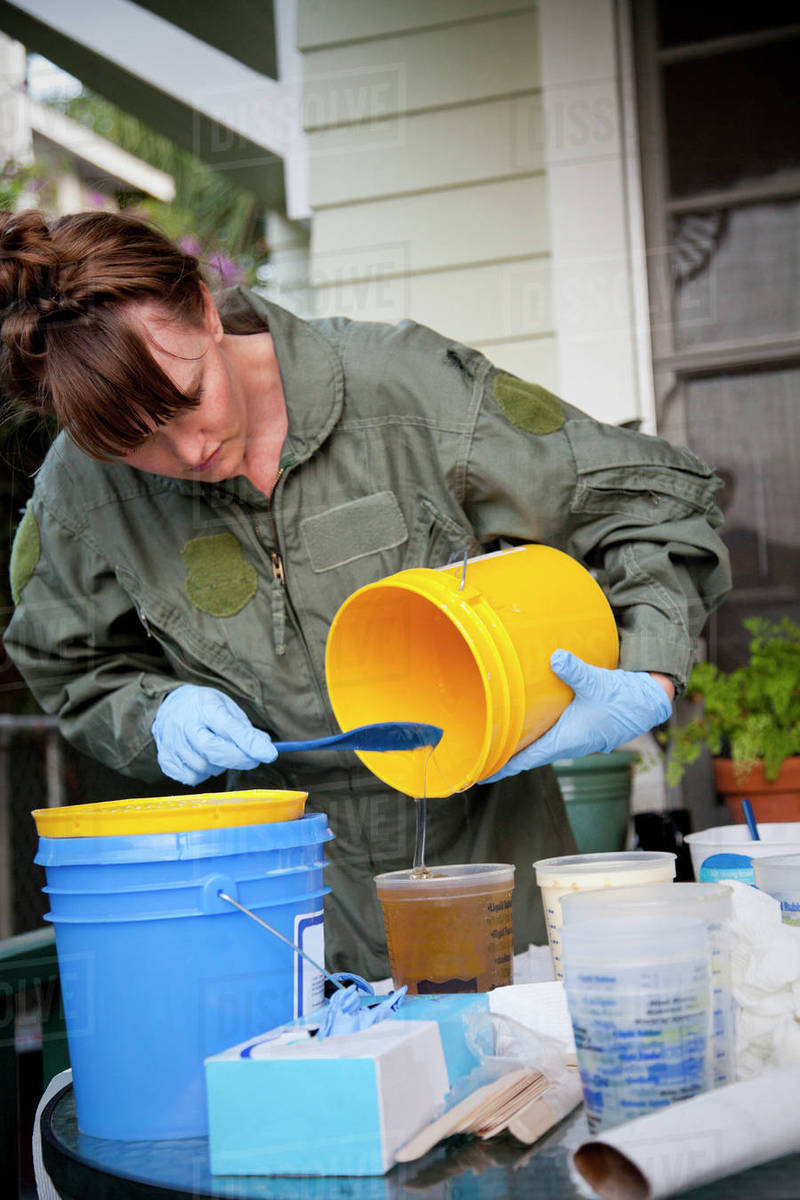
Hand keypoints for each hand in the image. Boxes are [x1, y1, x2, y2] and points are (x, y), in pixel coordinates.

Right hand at [151, 685, 276, 785]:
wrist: (170, 706)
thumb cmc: (205, 708)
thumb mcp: (227, 707)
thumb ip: (244, 728)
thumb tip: (264, 748)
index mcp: (203, 705)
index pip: (228, 726)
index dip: (249, 743)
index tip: (270, 754)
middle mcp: (183, 724)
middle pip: (213, 750)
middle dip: (238, 759)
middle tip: (253, 760)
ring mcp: (171, 743)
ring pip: (204, 767)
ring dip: (219, 765)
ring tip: (219, 752)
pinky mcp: (165, 759)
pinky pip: (191, 777)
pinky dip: (203, 774)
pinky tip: (204, 760)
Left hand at [479, 649, 672, 782]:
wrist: (648, 702)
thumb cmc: (624, 699)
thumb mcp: (596, 682)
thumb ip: (573, 670)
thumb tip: (555, 658)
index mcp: (567, 740)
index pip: (527, 758)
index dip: (503, 766)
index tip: (481, 773)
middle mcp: (567, 743)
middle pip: (528, 755)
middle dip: (505, 757)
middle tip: (480, 756)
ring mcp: (573, 737)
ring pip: (539, 746)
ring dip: (519, 745)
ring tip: (496, 742)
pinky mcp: (579, 728)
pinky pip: (550, 736)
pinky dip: (534, 734)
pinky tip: (525, 724)